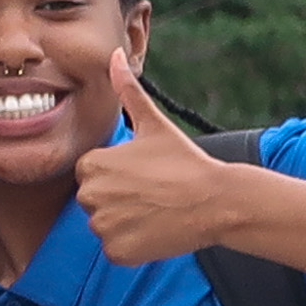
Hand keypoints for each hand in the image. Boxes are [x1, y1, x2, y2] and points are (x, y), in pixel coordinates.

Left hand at [75, 81, 249, 266]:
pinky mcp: (117, 252)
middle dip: (116, 197)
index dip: (116, 174)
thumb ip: (127, 90)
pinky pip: (115, 249)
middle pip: (93, 200)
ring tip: (154, 209)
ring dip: (124, 221)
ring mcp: (103, 226)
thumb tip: (114, 54)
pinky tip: (155, 229)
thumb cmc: (184, 161)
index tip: (142, 173)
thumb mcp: (153, 123)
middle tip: (150, 192)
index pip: (89, 173)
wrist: (216, 200)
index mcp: (92, 164)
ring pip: (104, 225)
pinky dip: (132, 244)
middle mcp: (90, 196)